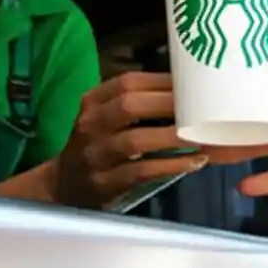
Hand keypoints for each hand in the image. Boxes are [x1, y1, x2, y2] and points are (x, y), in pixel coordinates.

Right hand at [54, 72, 206, 208]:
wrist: (64, 186)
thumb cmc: (98, 146)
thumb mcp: (106, 118)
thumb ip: (140, 104)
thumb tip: (194, 94)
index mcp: (94, 102)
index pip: (127, 82)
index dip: (162, 81)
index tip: (193, 83)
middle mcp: (91, 124)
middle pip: (129, 105)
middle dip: (169, 104)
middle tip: (203, 108)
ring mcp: (96, 155)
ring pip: (135, 141)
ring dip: (172, 137)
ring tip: (203, 137)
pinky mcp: (104, 183)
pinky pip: (140, 172)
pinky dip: (169, 166)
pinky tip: (193, 162)